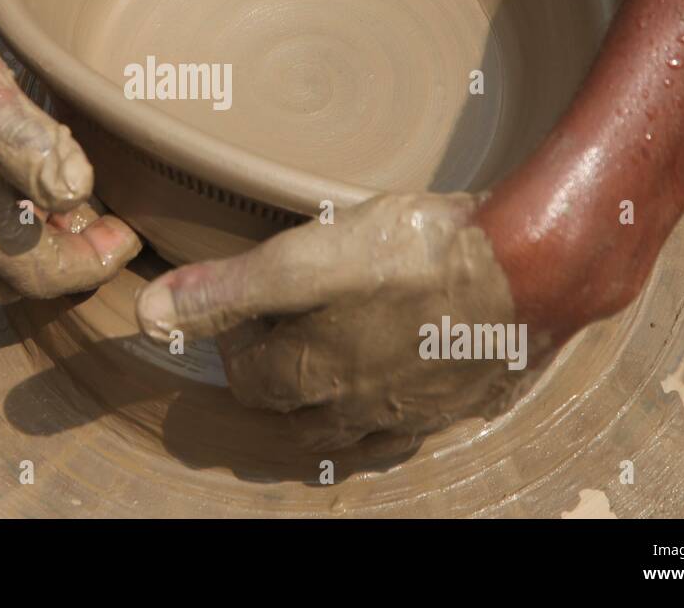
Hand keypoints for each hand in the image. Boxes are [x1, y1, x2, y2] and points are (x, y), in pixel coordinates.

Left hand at [135, 192, 557, 448]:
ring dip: (324, 406)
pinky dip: (384, 410)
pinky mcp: (458, 401)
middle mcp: (356, 409)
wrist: (532, 269)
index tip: (241, 305)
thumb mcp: (305, 259)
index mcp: (311, 377)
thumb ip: (228, 290)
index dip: (234, 339)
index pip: (246, 376)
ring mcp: (411, 412)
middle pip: (294, 411)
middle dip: (273, 380)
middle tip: (273, 335)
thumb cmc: (415, 257)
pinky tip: (394, 387)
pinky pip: (407, 422)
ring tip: (321, 371)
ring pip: (349, 427)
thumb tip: (152, 316)